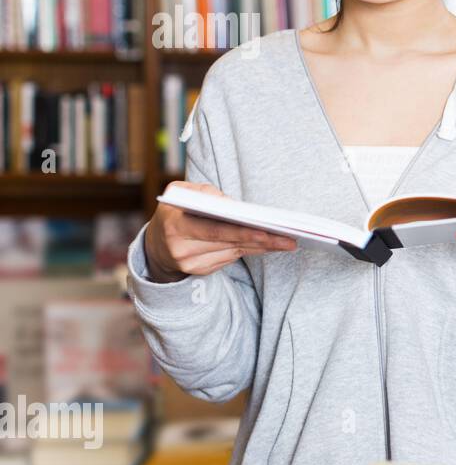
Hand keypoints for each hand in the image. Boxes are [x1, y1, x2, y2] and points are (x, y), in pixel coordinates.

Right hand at [144, 182, 296, 282]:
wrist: (156, 243)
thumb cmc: (176, 210)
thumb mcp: (182, 193)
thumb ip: (206, 193)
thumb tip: (235, 206)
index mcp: (175, 225)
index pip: (214, 230)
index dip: (242, 232)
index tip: (267, 231)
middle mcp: (181, 249)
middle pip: (229, 244)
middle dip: (262, 241)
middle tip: (290, 239)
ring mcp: (190, 264)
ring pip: (234, 253)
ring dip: (261, 247)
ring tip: (286, 241)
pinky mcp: (199, 271)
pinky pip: (230, 259)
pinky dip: (249, 250)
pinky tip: (267, 245)